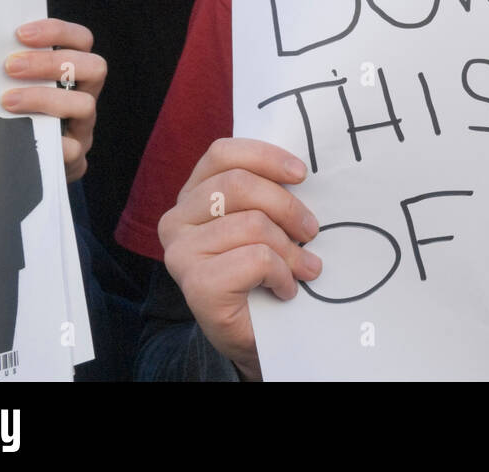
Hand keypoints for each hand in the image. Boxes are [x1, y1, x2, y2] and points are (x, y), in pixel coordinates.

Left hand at [0, 18, 104, 182]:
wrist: (19, 169)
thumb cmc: (10, 119)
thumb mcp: (11, 88)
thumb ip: (5, 71)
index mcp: (71, 73)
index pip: (82, 40)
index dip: (58, 32)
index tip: (21, 34)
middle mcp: (84, 96)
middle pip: (95, 67)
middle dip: (52, 62)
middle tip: (11, 66)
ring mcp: (82, 128)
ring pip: (86, 105)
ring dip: (45, 98)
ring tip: (8, 101)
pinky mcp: (75, 160)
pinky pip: (71, 149)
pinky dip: (47, 142)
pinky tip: (19, 141)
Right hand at [158, 138, 320, 380]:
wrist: (257, 334)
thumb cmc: (263, 271)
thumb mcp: (265, 221)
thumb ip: (267, 192)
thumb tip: (301, 171)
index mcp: (193, 195)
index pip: (222, 154)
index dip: (265, 156)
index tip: (301, 174)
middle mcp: (177, 220)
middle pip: (239, 185)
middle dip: (287, 206)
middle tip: (312, 230)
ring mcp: (181, 253)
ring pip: (252, 224)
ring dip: (291, 249)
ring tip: (306, 267)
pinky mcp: (196, 284)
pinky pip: (256, 259)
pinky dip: (283, 274)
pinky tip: (286, 289)